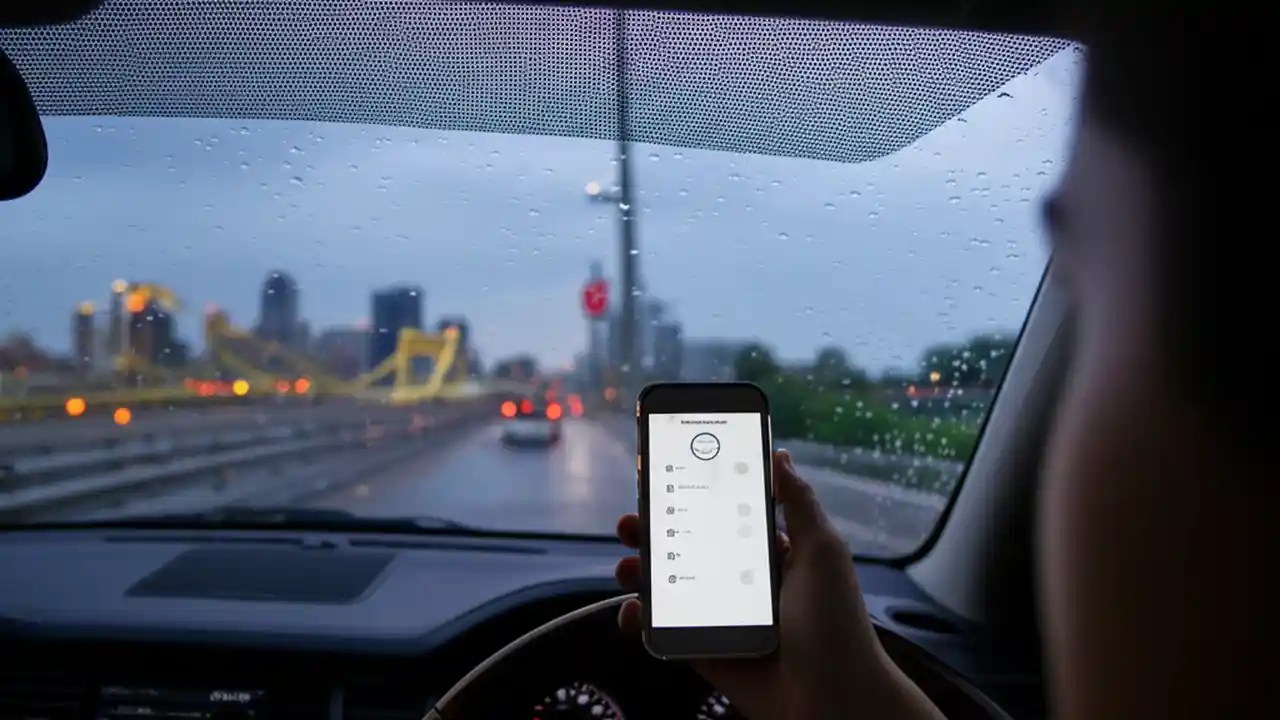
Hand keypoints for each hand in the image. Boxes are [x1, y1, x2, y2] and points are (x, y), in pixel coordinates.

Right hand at [614, 449, 942, 719]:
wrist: (832, 696)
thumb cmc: (834, 620)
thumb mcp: (823, 550)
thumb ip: (799, 502)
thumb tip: (780, 453)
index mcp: (771, 554)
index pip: (725, 517)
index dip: (694, 496)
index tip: (665, 477)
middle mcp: (742, 581)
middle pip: (688, 546)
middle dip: (656, 530)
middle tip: (632, 518)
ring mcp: (720, 616)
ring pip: (669, 586)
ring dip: (641, 571)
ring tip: (628, 563)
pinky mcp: (704, 650)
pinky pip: (664, 631)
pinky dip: (640, 620)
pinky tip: (632, 609)